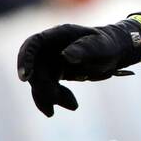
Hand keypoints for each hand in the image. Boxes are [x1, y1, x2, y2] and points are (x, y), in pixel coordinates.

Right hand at [16, 21, 140, 116]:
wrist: (115, 52)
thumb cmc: (109, 45)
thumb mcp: (101, 46)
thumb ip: (85, 49)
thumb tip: (66, 56)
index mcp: (58, 35)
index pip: (32, 44)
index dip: (25, 60)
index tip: (25, 77)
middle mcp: (49, 47)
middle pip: (35, 68)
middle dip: (43, 87)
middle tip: (58, 100)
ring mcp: (50, 60)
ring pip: (40, 81)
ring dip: (50, 96)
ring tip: (73, 105)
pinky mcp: (54, 73)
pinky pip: (48, 87)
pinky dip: (56, 98)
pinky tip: (72, 104)